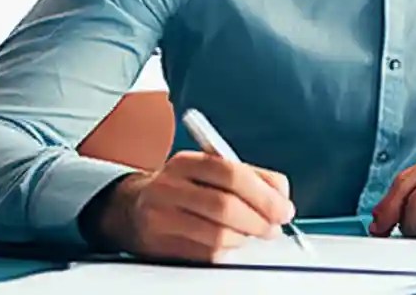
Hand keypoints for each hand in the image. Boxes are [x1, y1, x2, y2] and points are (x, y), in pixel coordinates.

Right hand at [90, 151, 294, 261]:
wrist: (131, 209)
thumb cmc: (184, 189)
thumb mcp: (211, 172)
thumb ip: (250, 177)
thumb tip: (281, 196)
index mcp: (187, 162)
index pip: (232, 173)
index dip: (264, 194)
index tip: (284, 209)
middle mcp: (170, 186)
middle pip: (225, 206)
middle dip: (259, 220)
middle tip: (273, 228)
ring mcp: (161, 216)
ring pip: (217, 234)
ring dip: (244, 238)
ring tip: (251, 235)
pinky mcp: (159, 244)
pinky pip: (204, 254)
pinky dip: (226, 252)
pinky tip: (229, 244)